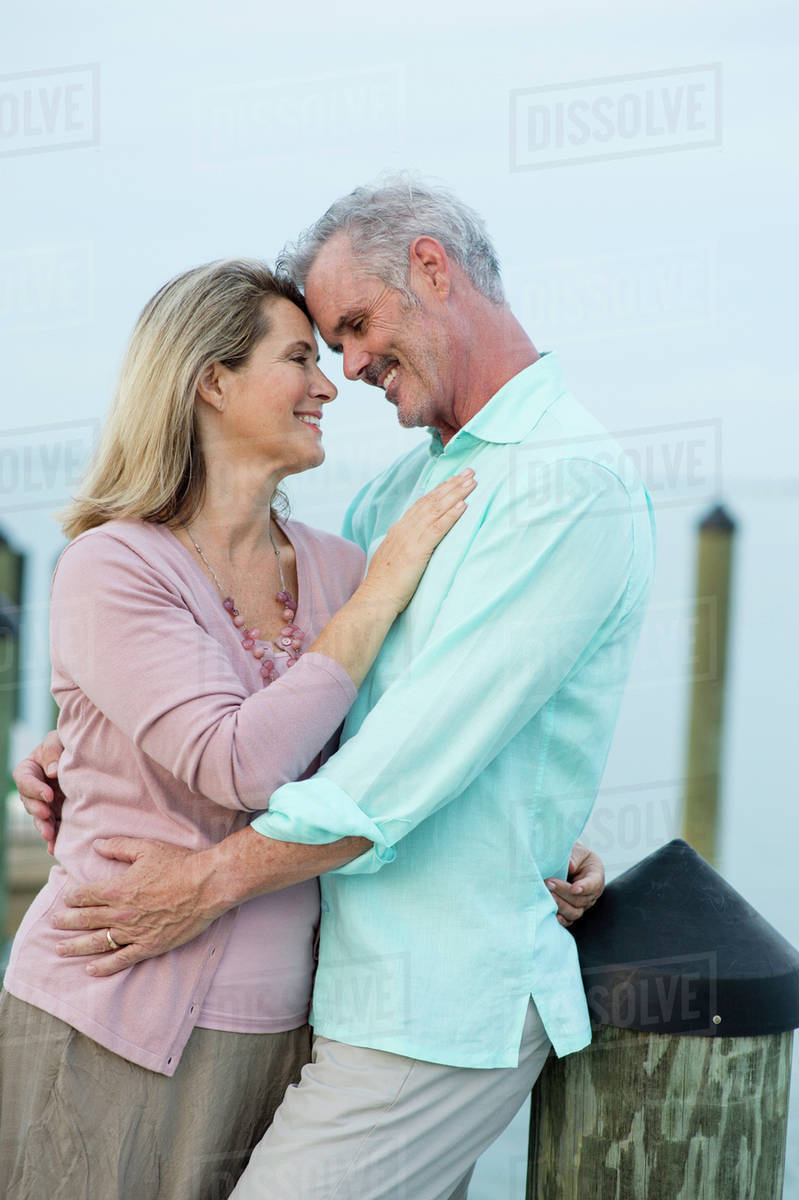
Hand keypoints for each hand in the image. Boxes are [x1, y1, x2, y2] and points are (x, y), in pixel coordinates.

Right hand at [12, 729, 64, 853]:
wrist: (87, 756)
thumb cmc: (68, 743)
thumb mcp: (59, 739)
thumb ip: (53, 751)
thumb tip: (51, 772)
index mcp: (29, 769)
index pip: (24, 780)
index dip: (34, 788)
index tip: (49, 794)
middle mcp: (34, 789)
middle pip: (28, 802)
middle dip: (37, 810)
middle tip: (46, 814)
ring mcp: (45, 803)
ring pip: (39, 818)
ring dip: (43, 826)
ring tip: (50, 835)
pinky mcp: (57, 814)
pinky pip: (53, 827)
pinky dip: (53, 838)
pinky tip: (54, 849)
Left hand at [51, 837, 222, 975]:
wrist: (208, 885)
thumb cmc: (179, 863)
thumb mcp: (147, 848)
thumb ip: (118, 846)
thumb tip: (96, 846)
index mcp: (118, 888)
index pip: (86, 895)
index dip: (72, 897)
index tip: (66, 899)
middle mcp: (122, 912)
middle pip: (86, 919)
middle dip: (67, 921)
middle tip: (53, 924)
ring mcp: (135, 932)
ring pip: (98, 942)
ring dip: (76, 946)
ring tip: (60, 949)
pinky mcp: (150, 945)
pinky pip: (122, 959)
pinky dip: (105, 966)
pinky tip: (91, 969)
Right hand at [361, 469, 475, 613]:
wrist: (375, 599)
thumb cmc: (386, 586)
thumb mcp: (394, 559)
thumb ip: (405, 546)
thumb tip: (416, 544)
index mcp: (399, 530)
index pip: (422, 503)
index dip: (439, 490)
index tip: (455, 479)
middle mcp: (404, 529)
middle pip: (431, 501)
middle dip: (452, 484)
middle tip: (470, 471)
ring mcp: (410, 538)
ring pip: (436, 509)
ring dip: (456, 494)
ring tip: (472, 482)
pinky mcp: (417, 551)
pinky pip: (437, 529)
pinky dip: (451, 515)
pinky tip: (463, 505)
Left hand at [544, 842, 604, 927]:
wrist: (568, 862)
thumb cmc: (573, 855)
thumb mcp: (577, 851)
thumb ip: (574, 857)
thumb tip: (570, 867)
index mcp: (595, 875)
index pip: (593, 883)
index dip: (585, 887)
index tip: (575, 887)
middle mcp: (591, 893)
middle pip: (581, 899)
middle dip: (564, 892)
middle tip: (548, 883)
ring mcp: (582, 905)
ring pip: (575, 912)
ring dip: (560, 905)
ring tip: (547, 895)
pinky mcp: (571, 911)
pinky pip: (568, 920)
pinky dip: (560, 919)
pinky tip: (551, 913)